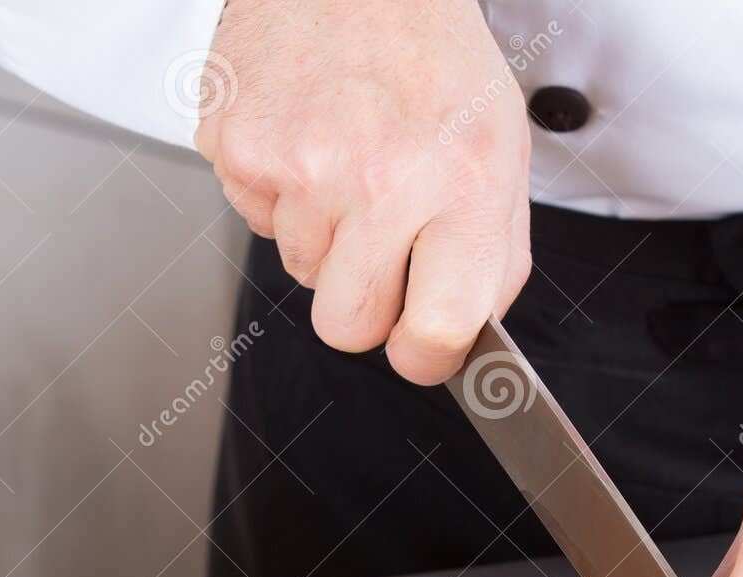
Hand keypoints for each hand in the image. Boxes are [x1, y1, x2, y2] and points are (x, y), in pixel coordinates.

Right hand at [194, 0, 531, 382]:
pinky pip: (256, 218)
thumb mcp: (500, 149)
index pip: (437, 331)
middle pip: (347, 327)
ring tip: (344, 157)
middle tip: (375, 241)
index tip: (421, 343)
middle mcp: (384, 180)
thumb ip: (493, 252)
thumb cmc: (430, 56)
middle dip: (360, 302)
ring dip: (321, 231)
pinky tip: (306, 135)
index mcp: (463, 185)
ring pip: (300, 269)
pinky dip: (278, 188)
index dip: (425, 354)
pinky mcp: (242, 148)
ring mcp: (304, 166)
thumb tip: (467, 334)